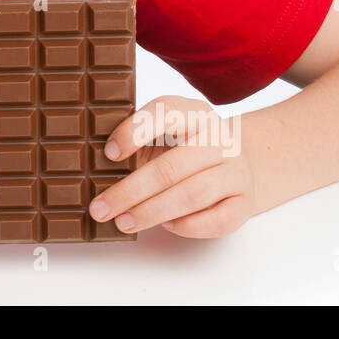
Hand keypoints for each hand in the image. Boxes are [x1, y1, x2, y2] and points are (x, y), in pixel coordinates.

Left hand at [88, 95, 255, 237]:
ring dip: (152, 212)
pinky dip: (186, 225)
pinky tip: (165, 225)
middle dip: (130, 192)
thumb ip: (136, 141)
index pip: (164, 113)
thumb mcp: (164, 133)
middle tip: (101, 208)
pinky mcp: (245, 201)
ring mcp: (236, 170)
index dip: (134, 132)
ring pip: (193, 194)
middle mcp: (218, 138)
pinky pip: (216, 219)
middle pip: (172, 166)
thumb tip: (93, 163)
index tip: (108, 153)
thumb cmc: (187, 147)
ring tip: (123, 221)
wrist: (241, 159)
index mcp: (193, 112)